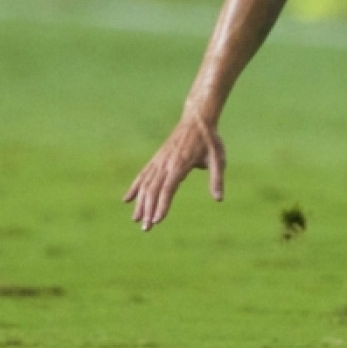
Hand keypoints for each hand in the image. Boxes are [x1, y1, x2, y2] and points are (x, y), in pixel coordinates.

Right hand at [123, 110, 223, 231]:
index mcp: (181, 164)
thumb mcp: (218, 158)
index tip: (157, 220)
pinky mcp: (157, 158)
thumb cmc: (209, 140)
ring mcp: (159, 160)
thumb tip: (219, 199)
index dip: (162, 205)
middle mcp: (166, 163)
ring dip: (140, 202)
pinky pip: (143, 174)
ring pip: (146, 184)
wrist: (197, 119)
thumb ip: (217, 179)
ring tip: (136, 220)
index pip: (168, 188)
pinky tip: (127, 200)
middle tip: (146, 229)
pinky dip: (134, 187)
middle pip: (154, 190)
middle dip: (149, 210)